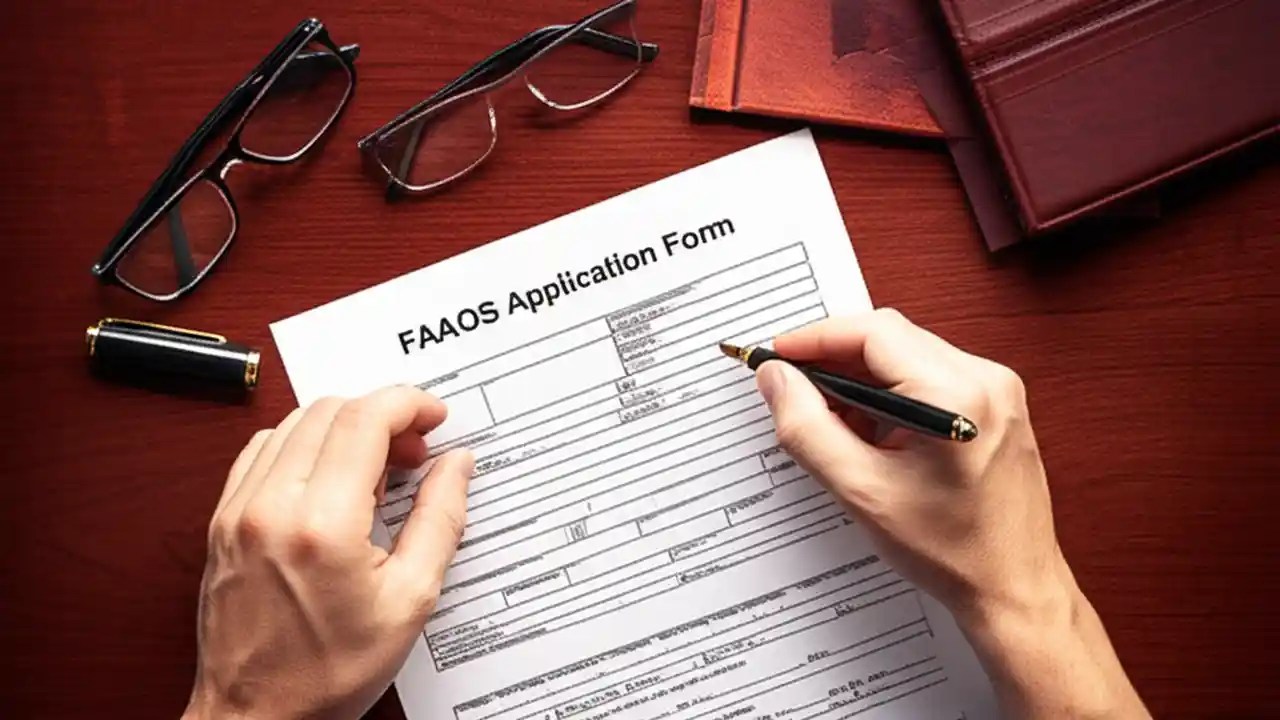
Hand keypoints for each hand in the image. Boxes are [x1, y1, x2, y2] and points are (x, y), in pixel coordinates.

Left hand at [183, 386, 473, 719]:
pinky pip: (262, 450)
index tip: (435, 417)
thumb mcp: (410, 601)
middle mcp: (271, 506)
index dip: (409, 404)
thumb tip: (456, 465)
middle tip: (415, 452)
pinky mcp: (220, 520)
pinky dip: (302, 445)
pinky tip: (329, 478)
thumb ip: (440, 520)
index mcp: (323, 525)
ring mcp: (238, 510)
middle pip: (330, 411)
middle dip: (382, 415)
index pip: (364, 419)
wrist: (255, 717)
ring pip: (294, 423)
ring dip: (343, 427)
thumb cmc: (327, 672)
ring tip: (376, 469)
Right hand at [757, 310, 1148, 717]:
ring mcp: (997, 389)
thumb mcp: (861, 490)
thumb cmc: (953, 550)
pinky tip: (870, 430)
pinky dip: (891, 391)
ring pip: (908, 354)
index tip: (779, 356)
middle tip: (794, 387)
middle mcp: (986, 380)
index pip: (873, 332)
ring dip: (862, 377)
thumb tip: (777, 380)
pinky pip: (931, 374)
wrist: (1014, 586)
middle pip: (890, 338)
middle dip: (835, 358)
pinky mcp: (997, 404)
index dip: (816, 338)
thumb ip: (807, 428)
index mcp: (958, 395)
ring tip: (832, 422)